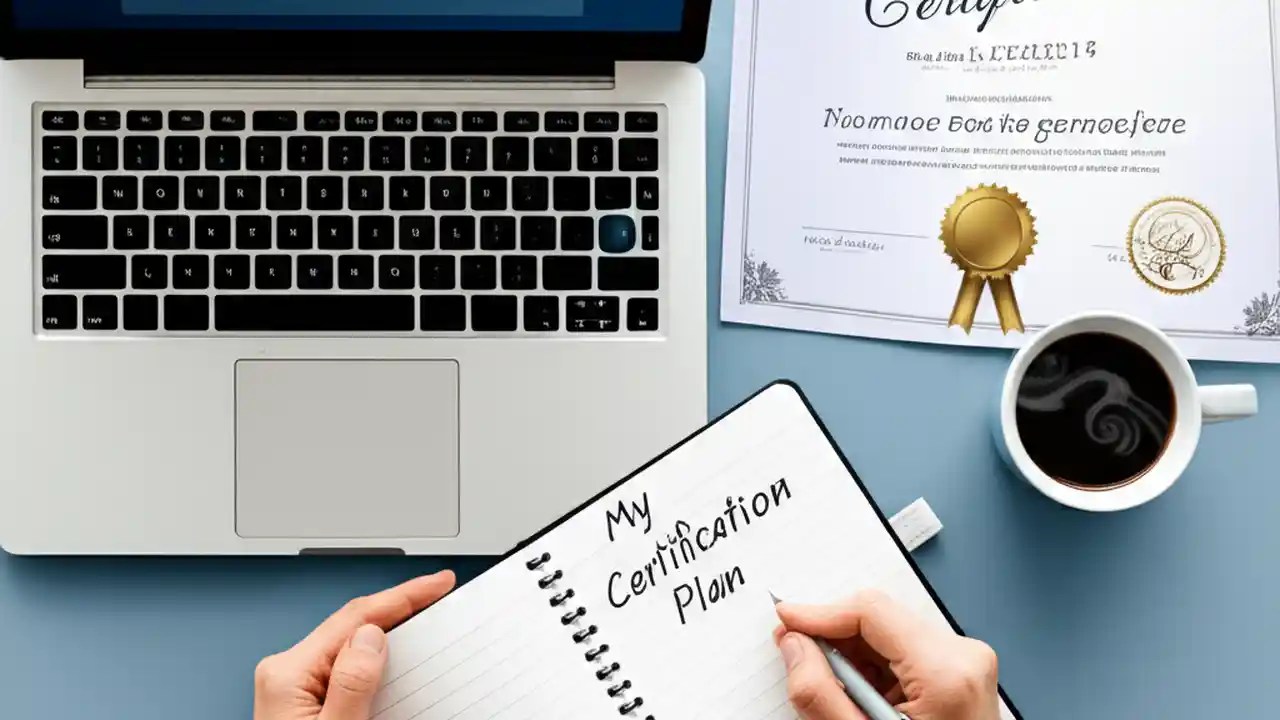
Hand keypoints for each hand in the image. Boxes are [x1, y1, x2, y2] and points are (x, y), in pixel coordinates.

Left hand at [254, 571, 455, 719]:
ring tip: (423, 620)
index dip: (401, 597)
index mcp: (288, 674)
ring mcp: (293, 685)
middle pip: (352, 625)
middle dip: (398, 608)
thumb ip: (352, 685)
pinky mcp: (303, 699)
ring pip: (350, 644)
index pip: (354, 620)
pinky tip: (395, 658)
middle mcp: (286, 672)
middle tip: (439, 594)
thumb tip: (372, 637)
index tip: (436, 584)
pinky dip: (375, 659)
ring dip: (388, 632)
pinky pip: (344, 665)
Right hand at [774, 590, 999, 719]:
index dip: (819, 614)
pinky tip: (865, 700)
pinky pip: (903, 651)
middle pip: (878, 619)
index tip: (786, 620)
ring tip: (843, 699)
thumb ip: (820, 694)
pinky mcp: (960, 671)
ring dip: (853, 657)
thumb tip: (794, 647)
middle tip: (801, 662)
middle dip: (834, 639)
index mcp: (945, 672)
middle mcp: (963, 656)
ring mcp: (965, 663)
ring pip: (887, 633)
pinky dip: (874, 669)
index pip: (869, 611)